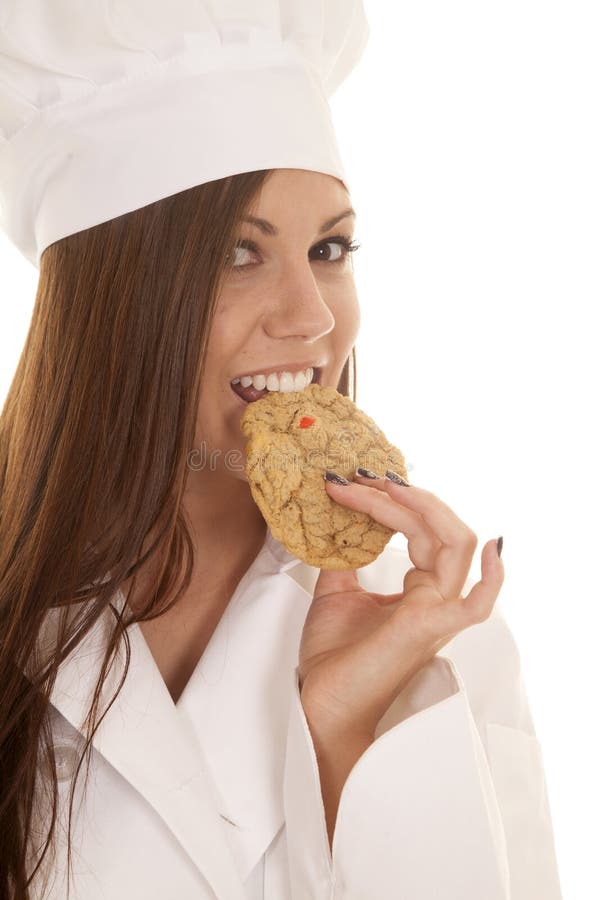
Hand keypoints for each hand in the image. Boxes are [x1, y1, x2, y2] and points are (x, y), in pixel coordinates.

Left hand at [298, 471, 503, 738]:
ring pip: (454, 545)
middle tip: (363, 478)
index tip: (354, 483)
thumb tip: (339, 520)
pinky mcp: (431, 627)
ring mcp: (438, 613)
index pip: (422, 531)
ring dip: (419, 508)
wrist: (322, 701)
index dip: (393, 502)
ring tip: (383, 487)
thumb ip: (347, 557)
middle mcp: (436, 598)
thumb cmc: (334, 657)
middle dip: (403, 496)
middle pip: (441, 529)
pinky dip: (493, 575)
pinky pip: (479, 603)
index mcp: (419, 590)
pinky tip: (493, 546)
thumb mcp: (336, 591)